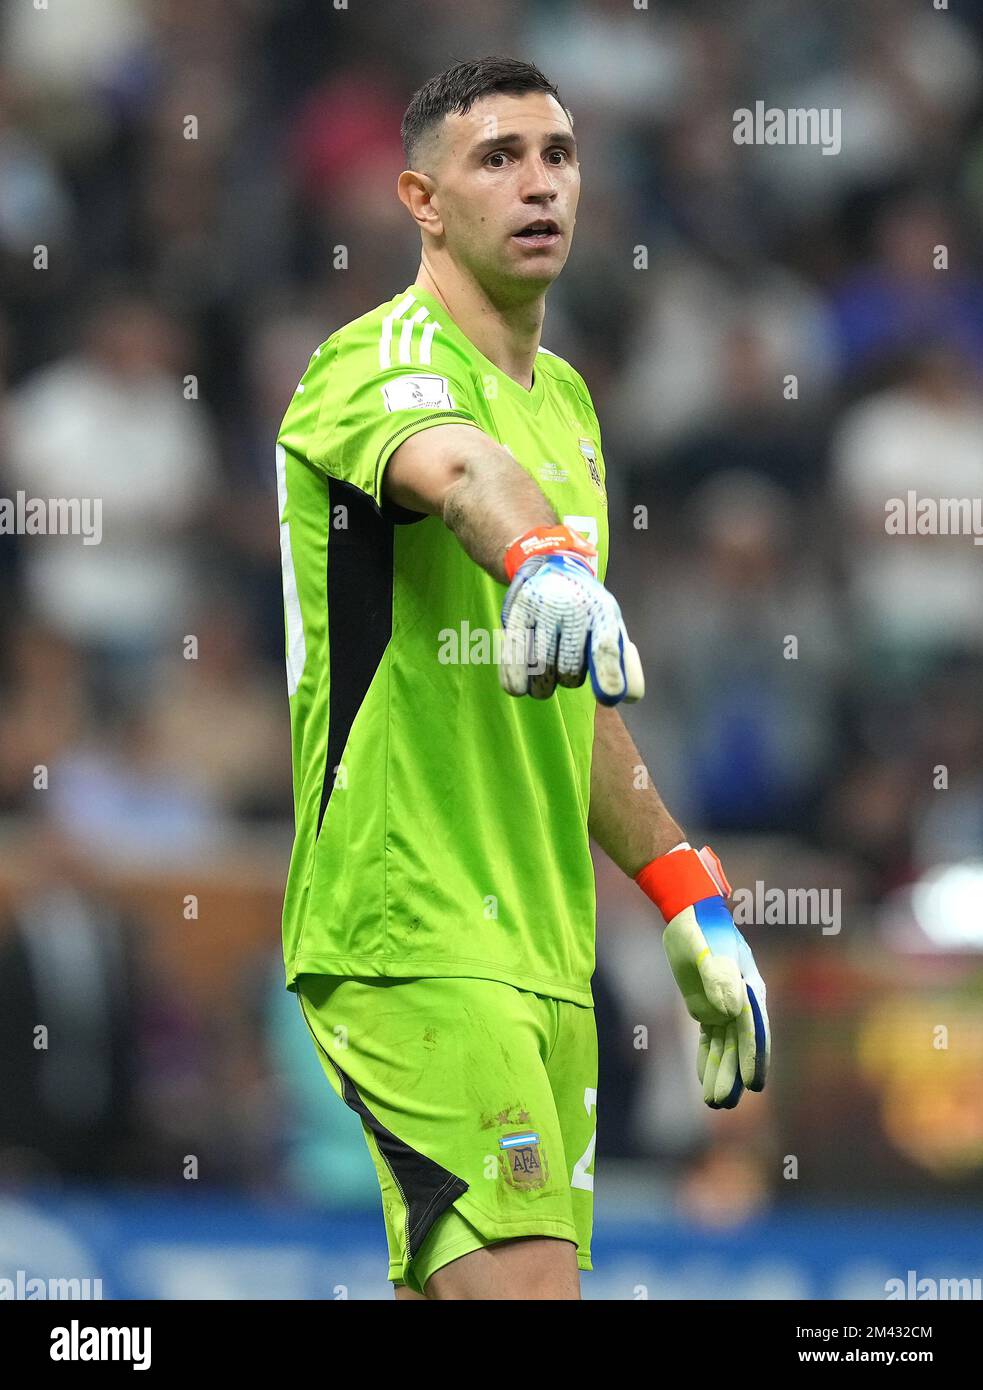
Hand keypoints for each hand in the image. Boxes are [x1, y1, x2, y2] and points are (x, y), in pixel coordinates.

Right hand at [499, 524, 643, 704]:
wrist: (551, 566)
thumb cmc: (586, 610)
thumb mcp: (609, 626)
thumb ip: (623, 663)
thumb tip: (630, 697)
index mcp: (602, 611)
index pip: (605, 646)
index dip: (607, 674)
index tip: (608, 697)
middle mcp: (572, 607)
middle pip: (569, 669)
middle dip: (569, 678)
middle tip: (567, 665)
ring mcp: (542, 610)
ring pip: (541, 670)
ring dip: (544, 686)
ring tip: (547, 674)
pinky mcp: (517, 615)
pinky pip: (514, 660)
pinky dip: (516, 682)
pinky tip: (520, 689)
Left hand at [637, 844, 769, 1108]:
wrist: (688, 913)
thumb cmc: (699, 926)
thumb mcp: (704, 948)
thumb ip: (717, 977)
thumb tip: (730, 1011)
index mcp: (748, 986)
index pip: (754, 1028)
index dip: (754, 1057)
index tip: (754, 1084)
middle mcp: (741, 1000)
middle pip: (739, 1044)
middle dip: (732, 1074)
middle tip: (722, 1104)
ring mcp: (724, 1005)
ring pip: (723, 1046)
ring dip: (719, 1072)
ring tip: (713, 1103)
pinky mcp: (706, 1006)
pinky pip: (709, 1038)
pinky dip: (706, 1058)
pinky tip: (702, 1079)